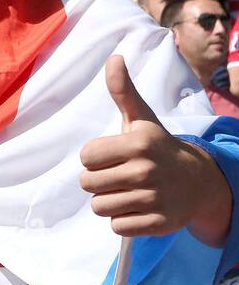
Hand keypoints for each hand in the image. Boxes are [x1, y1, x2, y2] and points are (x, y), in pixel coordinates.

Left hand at [79, 55, 229, 244]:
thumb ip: (123, 92)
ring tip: (129, 192)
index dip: (95, 158)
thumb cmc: (158, 148)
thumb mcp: (141, 119)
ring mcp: (153, 199)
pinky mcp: (158, 223)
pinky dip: (123, 220)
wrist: (199, 181)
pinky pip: (116, 227)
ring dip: (109, 202)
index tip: (114, 156)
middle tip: (121, 176)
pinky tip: (139, 208)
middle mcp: (145, 171)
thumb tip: (113, 58)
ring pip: (99, 207)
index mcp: (138, 144)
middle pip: (88, 184)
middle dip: (99, 181)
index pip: (85, 157)